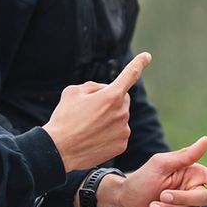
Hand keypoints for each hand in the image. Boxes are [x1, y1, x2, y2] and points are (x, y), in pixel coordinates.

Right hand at [42, 52, 149, 171]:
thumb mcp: (73, 92)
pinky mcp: (121, 145)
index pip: (130, 75)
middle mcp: (121, 112)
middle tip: (91, 109)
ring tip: (88, 126)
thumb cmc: (64, 118)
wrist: (59, 150)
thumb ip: (93, 87)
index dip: (139, 63)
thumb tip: (104, 91)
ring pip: (119, 117)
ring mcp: (123, 130)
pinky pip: (119, 133)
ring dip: (108, 118)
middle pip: (121, 99)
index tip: (147, 56)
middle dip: (111, 100)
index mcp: (111, 96)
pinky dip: (109, 133)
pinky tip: (94, 137)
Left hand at [99, 136, 206, 206]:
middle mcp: (192, 190)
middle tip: (161, 195)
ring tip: (153, 205)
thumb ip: (185, 155)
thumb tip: (206, 140)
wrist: (124, 203)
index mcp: (192, 174)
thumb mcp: (160, 164)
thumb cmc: (140, 180)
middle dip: (181, 199)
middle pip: (203, 199)